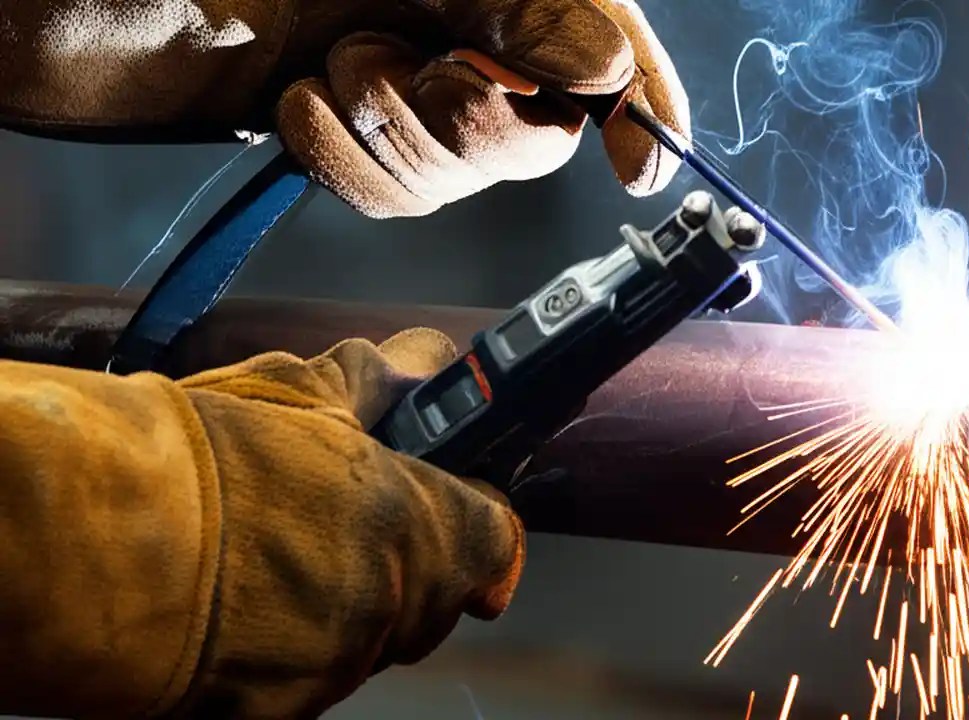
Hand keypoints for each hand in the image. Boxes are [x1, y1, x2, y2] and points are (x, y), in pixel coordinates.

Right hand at [173, 328, 524, 716]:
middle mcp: (388, 606)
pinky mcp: (278, 712)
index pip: (492, 542)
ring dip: (343, 606)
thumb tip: (428, 358)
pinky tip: (245, 608)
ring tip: (273, 560)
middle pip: (432, 597)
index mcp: (412, 523)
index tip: (460, 511)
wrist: (90, 537)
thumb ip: (381, 380)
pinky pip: (311, 680)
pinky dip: (289, 651)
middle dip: (403, 564)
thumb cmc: (195, 457)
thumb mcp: (299, 389)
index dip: (478, 522)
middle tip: (337, 524)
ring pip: (370, 639)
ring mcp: (334, 667)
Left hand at [276, 0, 689, 216]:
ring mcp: (414, 101)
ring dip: (389, 132)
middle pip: (537, 138)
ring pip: (458, 180)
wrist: (132, 12)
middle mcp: (470, 43)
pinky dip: (345, 160)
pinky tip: (304, 104)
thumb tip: (607, 70)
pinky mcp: (362, 147)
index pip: (604, 50)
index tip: (641, 165)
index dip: (639, 109)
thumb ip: (529, 8)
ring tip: (336, 67)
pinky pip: (392, 199)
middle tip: (427, 72)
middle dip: (476, 122)